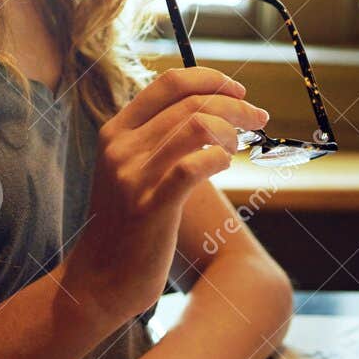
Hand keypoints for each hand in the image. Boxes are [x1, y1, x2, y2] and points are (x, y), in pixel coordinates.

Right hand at [58, 68, 268, 323]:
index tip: (239, 91)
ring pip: (197, 126)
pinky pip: (193, 166)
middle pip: (191, 102)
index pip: (169, 83)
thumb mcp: (128, 170)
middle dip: (236, 106)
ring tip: (239, 145)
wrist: (99, 279)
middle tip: (258, 119)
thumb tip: (203, 111)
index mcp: (116, 131)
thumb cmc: (125, 224)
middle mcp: (121, 147)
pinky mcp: (150, 207)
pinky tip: (224, 165)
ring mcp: (133, 176)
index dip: (211, 79)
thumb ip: (154, 139)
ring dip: (231, 129)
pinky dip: (218, 159)